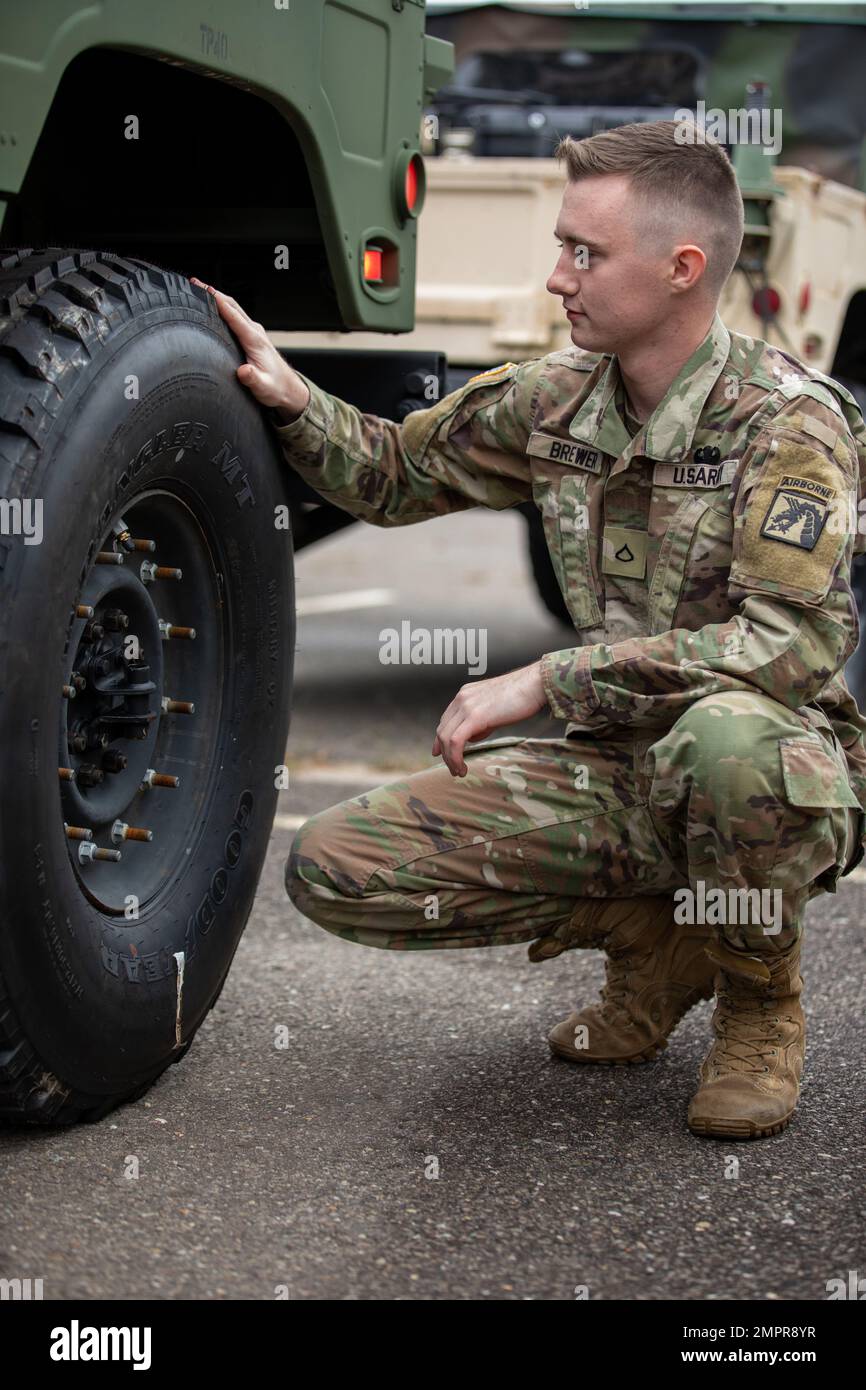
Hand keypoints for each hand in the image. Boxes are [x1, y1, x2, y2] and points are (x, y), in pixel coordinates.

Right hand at [189, 278, 309, 418]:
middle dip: (214, 293)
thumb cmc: (275, 387)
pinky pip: (236, 316)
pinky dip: (223, 308)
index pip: (234, 316)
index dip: (218, 302)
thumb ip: (253, 379)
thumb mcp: (263, 388)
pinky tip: (214, 307)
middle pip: (232, 306)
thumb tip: (244, 372)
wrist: (288, 389)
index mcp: (254, 340)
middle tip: (195, 283)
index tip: (204, 290)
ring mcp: (254, 332)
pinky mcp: (252, 335)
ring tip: (200, 289)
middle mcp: (255, 332)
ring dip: (218, 298)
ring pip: (234, 309)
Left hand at [432, 662, 546, 776]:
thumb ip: (481, 720)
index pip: (445, 720)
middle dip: (445, 753)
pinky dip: (455, 757)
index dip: (440, 740)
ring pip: (446, 738)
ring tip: (459, 772)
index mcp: (465, 694)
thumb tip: (473, 736)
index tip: (440, 754)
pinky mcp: (475, 716)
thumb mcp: (494, 708)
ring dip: (450, 759)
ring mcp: (466, 706)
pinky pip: (456, 741)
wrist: (535, 684)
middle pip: (442, 730)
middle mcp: (461, 698)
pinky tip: (462, 767)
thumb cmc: (522, 696)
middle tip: (454, 769)